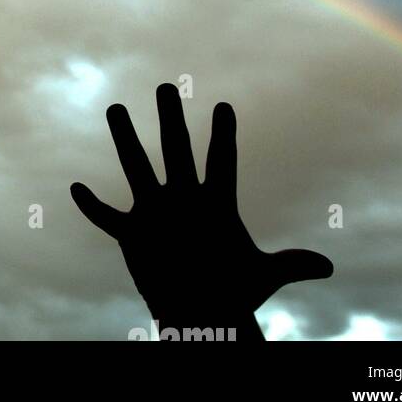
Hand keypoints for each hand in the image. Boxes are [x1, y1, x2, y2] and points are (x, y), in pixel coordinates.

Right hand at [70, 84, 331, 333]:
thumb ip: (290, 265)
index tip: (224, 107)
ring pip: (137, 168)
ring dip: (124, 139)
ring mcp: (156, 213)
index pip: (221, 162)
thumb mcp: (262, 276)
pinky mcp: (133, 235)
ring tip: (115, 108)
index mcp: (217, 203)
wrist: (200, 314)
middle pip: (177, 150)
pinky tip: (76, 189)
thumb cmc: (234, 294)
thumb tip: (326, 267)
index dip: (223, 136)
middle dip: (171, 118)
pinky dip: (91, 207)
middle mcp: (184, 199)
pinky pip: (107, 217)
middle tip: (165, 87)